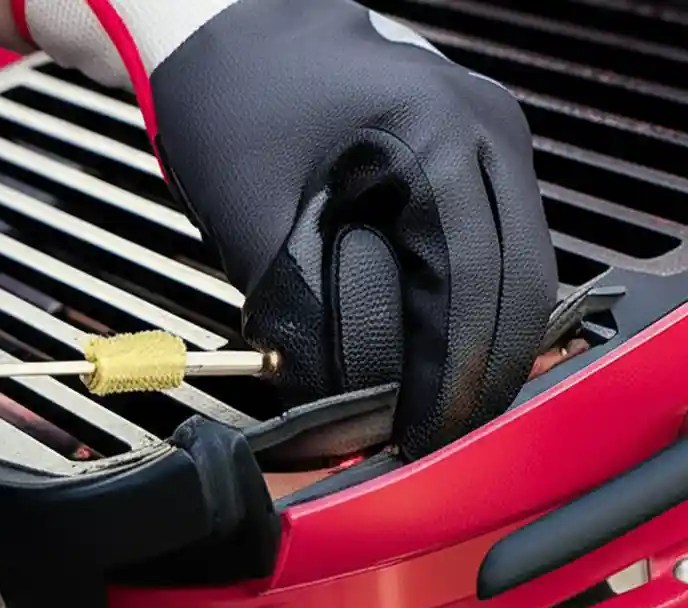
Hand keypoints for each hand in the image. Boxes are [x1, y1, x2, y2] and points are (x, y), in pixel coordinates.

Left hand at [16, 0, 557, 458]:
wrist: (224, 35)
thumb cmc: (229, 100)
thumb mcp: (254, 222)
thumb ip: (303, 316)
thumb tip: (337, 402)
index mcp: (434, 135)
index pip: (468, 287)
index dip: (449, 377)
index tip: (423, 434)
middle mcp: (483, 129)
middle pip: (517, 282)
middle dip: (480, 370)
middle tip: (435, 432)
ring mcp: (488, 133)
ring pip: (516, 265)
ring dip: (481, 339)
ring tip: (433, 402)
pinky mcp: (473, 150)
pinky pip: (494, 242)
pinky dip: (470, 301)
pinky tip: (435, 343)